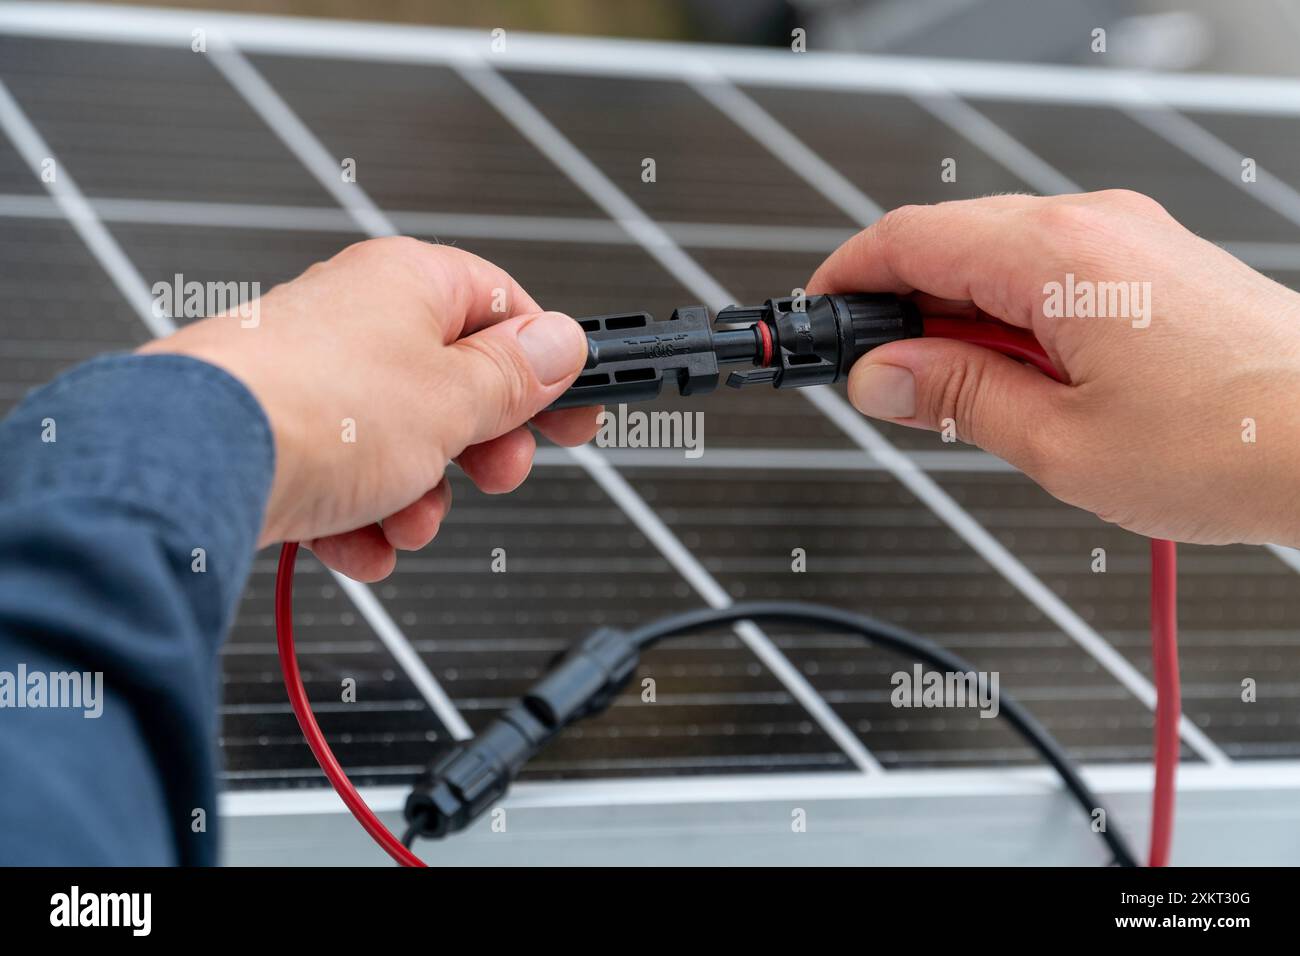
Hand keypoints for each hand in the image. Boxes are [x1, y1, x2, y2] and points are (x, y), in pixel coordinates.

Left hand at [139, 237, 595, 579]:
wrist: (194, 465)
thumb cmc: (318, 410)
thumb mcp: (455, 397)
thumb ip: (516, 375)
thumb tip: (562, 343)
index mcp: (408, 284)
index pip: (504, 307)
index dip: (547, 365)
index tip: (577, 411)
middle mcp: (358, 321)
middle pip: (454, 383)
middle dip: (480, 446)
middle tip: (498, 474)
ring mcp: (313, 379)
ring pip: (401, 442)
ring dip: (419, 498)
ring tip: (407, 522)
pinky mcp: (276, 435)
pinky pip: (344, 478)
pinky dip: (362, 517)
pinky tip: (359, 545)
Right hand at [808, 190, 1299, 545]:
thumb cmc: (1235, 443)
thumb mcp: (1059, 442)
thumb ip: (955, 395)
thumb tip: (879, 376)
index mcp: (1057, 256)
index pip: (909, 239)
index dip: (846, 279)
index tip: (815, 322)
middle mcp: (1093, 225)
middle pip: (948, 242)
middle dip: (897, 309)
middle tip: (877, 383)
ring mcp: (1127, 237)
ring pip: (997, 260)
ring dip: (957, 322)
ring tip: (960, 400)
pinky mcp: (1151, 263)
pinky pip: (1050, 272)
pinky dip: (1010, 318)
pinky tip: (1019, 380)